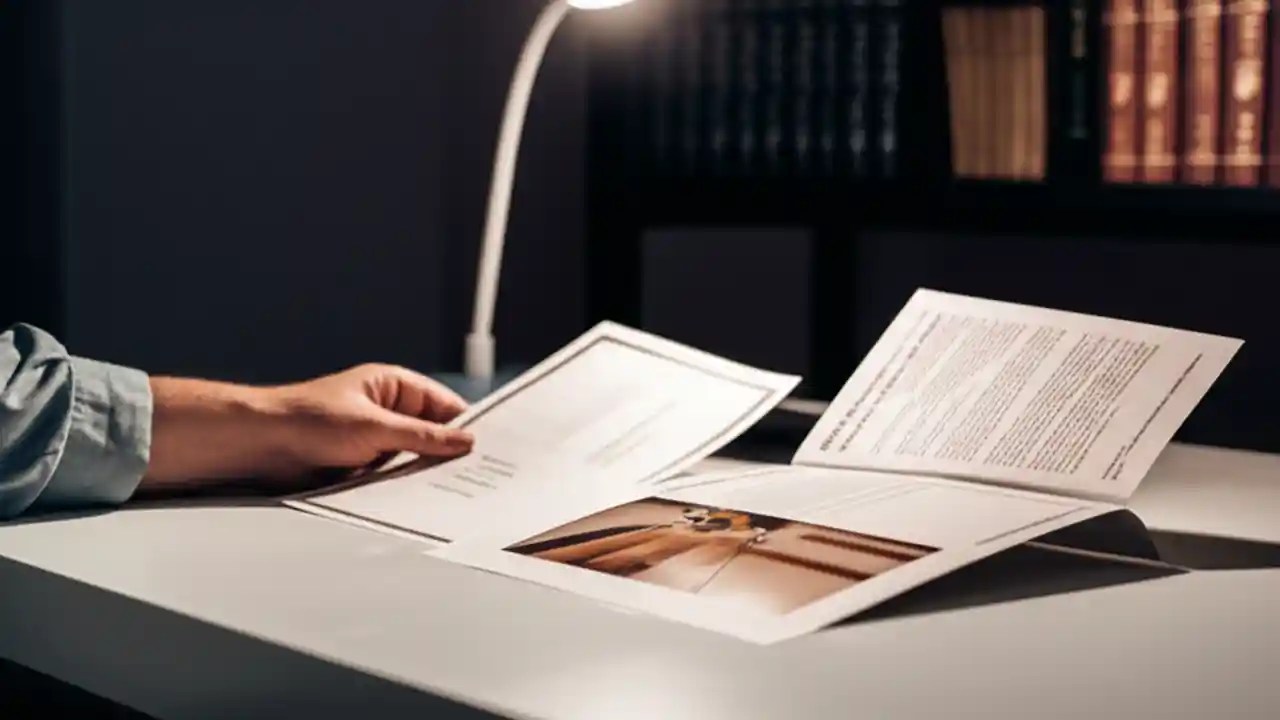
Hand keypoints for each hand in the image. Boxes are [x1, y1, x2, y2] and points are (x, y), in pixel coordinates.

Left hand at [140, 364, 473, 495]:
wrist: (261, 445)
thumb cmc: (307, 420)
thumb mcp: (374, 426)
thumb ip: (423, 435)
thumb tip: (464, 441)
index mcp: (393, 386)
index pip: (444, 405)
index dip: (466, 425)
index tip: (489, 448)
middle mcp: (388, 411)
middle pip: (432, 433)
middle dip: (449, 453)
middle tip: (477, 477)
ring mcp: (376, 439)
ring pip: (414, 458)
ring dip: (425, 473)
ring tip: (452, 493)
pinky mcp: (363, 465)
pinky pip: (395, 476)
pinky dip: (405, 486)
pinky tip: (419, 501)